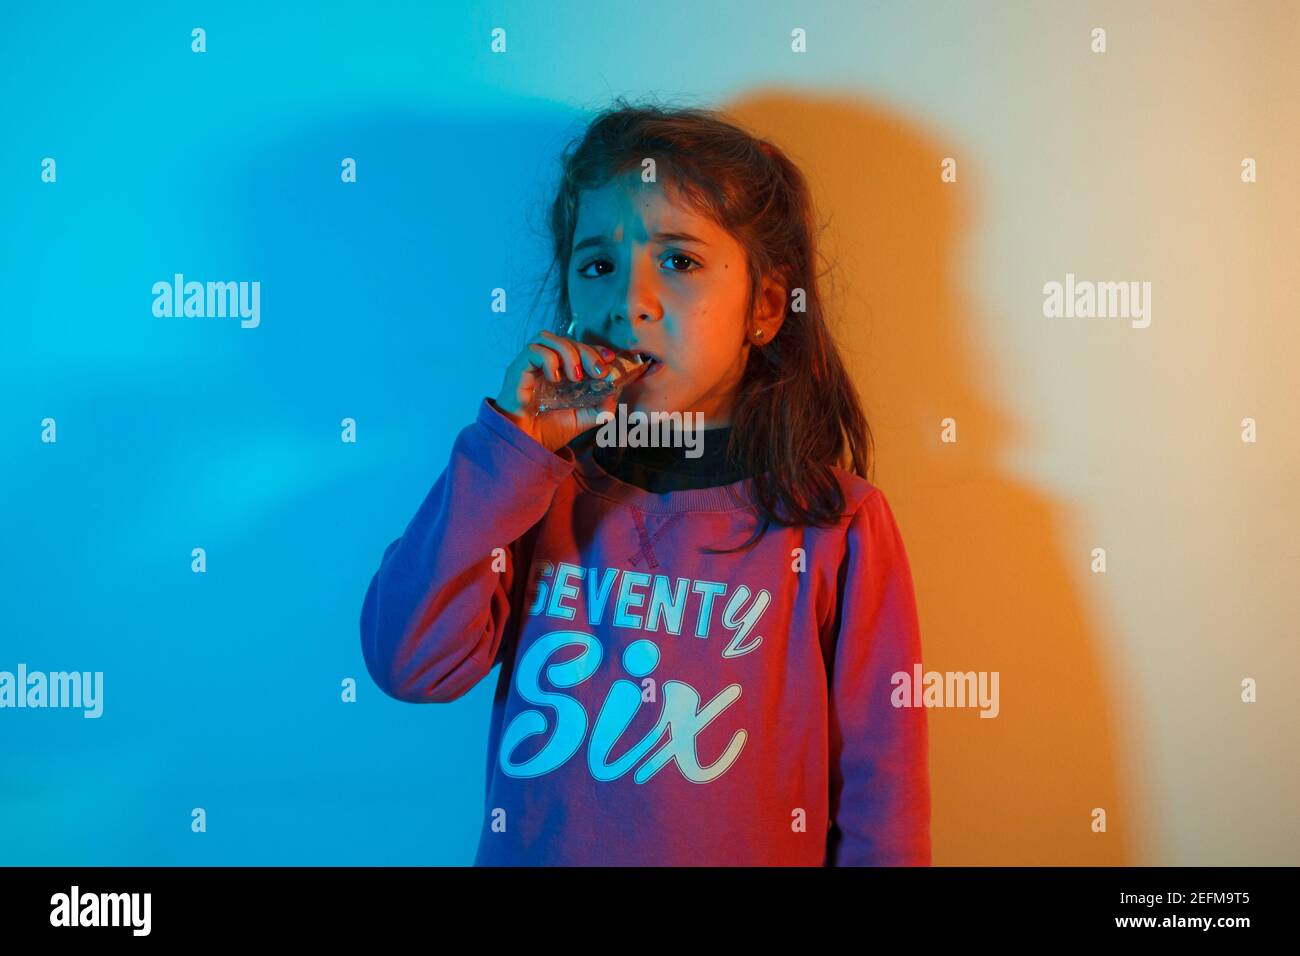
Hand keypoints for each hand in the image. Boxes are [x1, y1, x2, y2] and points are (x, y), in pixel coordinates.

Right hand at [494, 329, 619, 452]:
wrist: (525, 446)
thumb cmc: (548, 432)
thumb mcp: (583, 419)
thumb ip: (601, 407)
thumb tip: (616, 390)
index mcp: (560, 371)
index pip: (578, 347)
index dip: (594, 348)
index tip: (609, 359)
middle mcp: (544, 364)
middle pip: (567, 340)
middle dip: (587, 352)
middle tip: (599, 372)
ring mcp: (529, 365)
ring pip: (547, 337)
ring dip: (568, 353)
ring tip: (576, 376)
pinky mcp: (517, 370)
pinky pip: (533, 351)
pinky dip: (549, 361)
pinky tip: (555, 380)